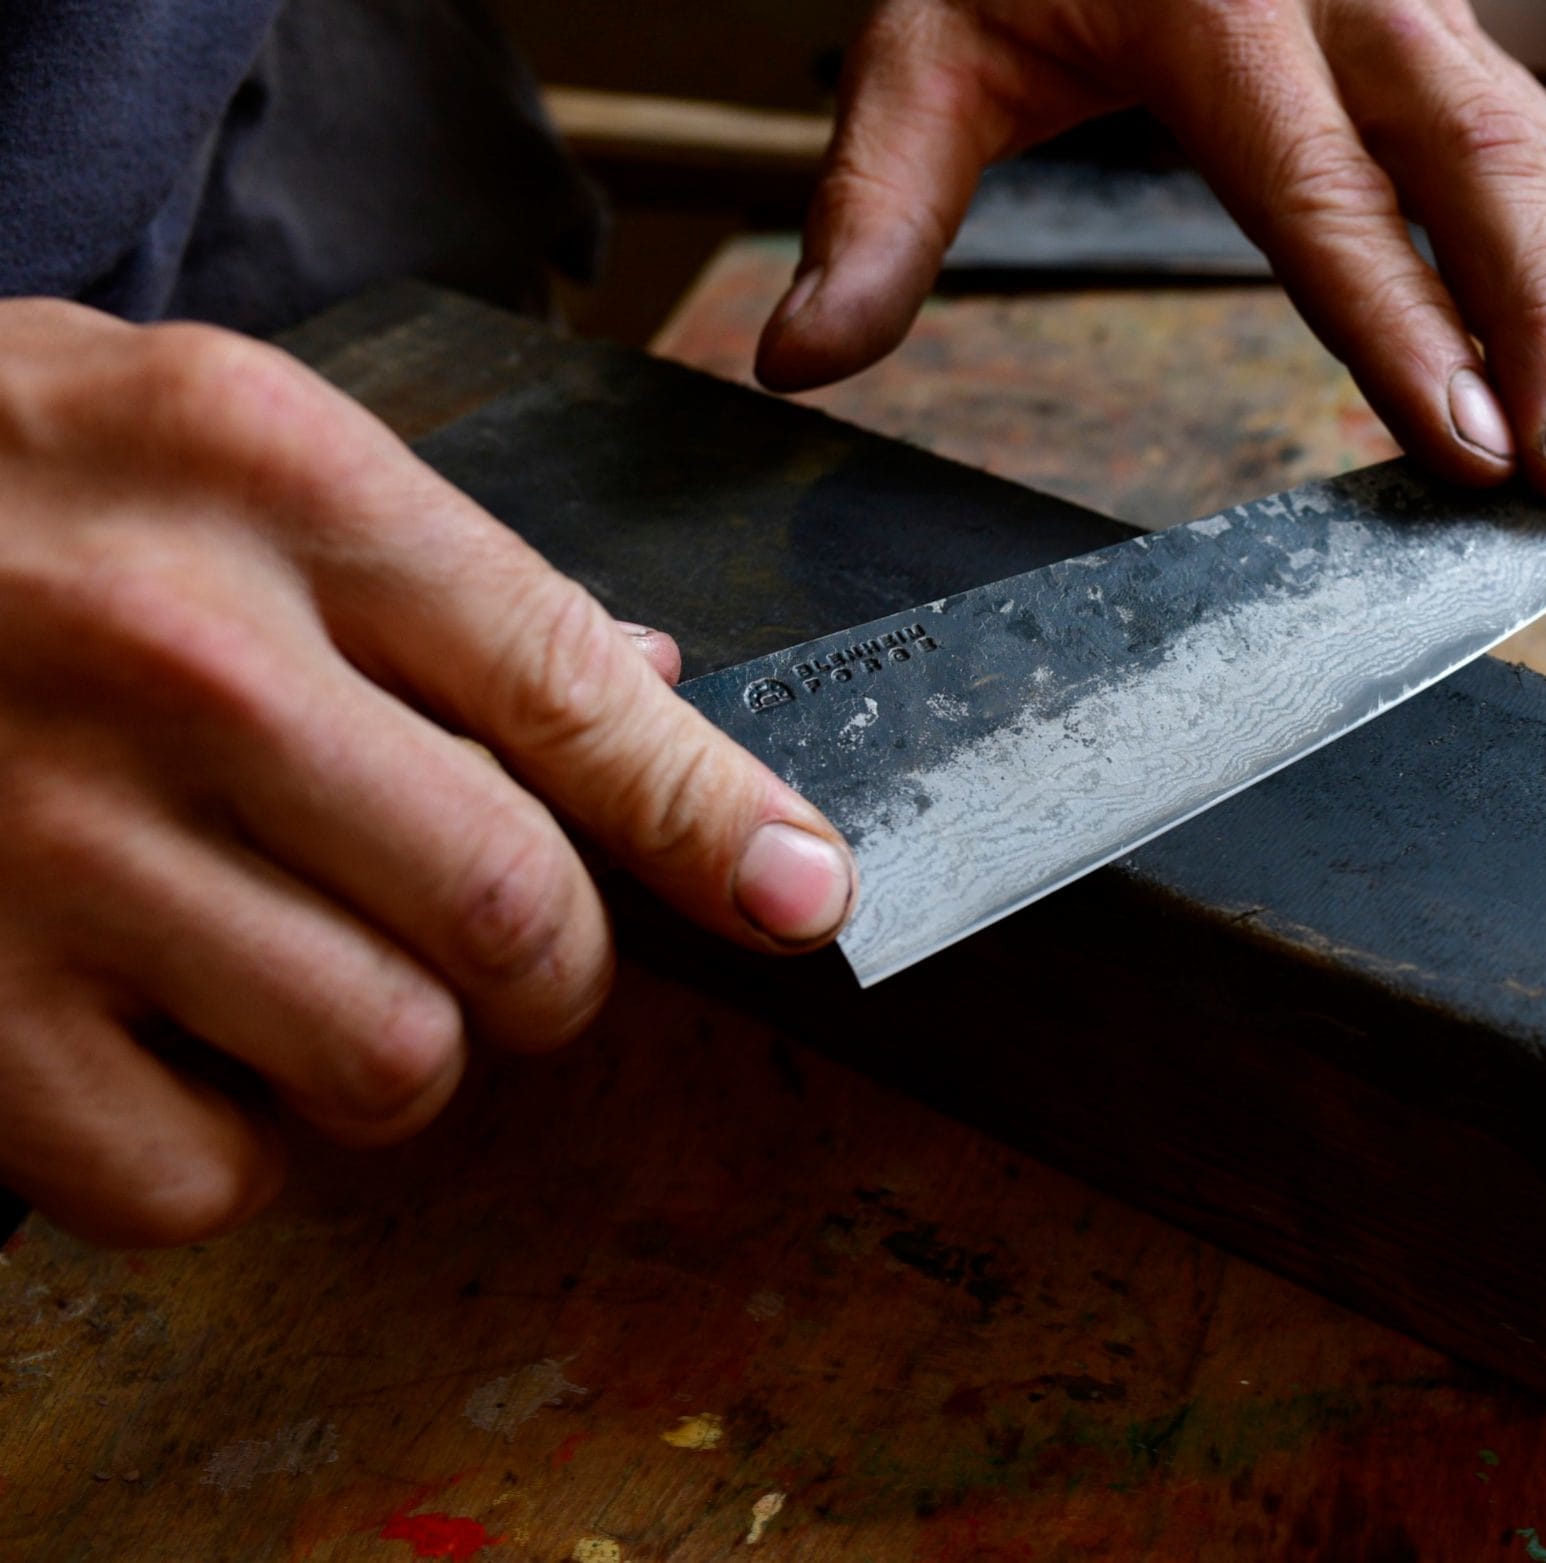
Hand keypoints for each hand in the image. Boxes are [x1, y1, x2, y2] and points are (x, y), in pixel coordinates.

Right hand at [0, 300, 855, 1245]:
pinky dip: (228, 1146)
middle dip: (554, 967)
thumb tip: (654, 699)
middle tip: (503, 942)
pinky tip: (180, 1042)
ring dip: (397, 1052)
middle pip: (513, 912)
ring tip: (311, 969)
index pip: (575, 696)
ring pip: (389, 1063)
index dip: (719, 824)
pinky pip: (203, 1175)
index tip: (803, 895)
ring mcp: (47, 845)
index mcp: (278, 489)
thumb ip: (444, 573)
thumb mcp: (223, 440)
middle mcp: (180, 662)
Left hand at [754, 0, 1545, 503]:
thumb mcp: (927, 55)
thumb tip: (799, 357)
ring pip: (1542, 154)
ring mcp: (1413, 9)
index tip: (1465, 439)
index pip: (1321, 197)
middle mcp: (1343, 4)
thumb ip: (875, 210)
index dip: (1403, 325)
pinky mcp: (1445, 25)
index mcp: (1216, 18)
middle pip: (1475, 173)